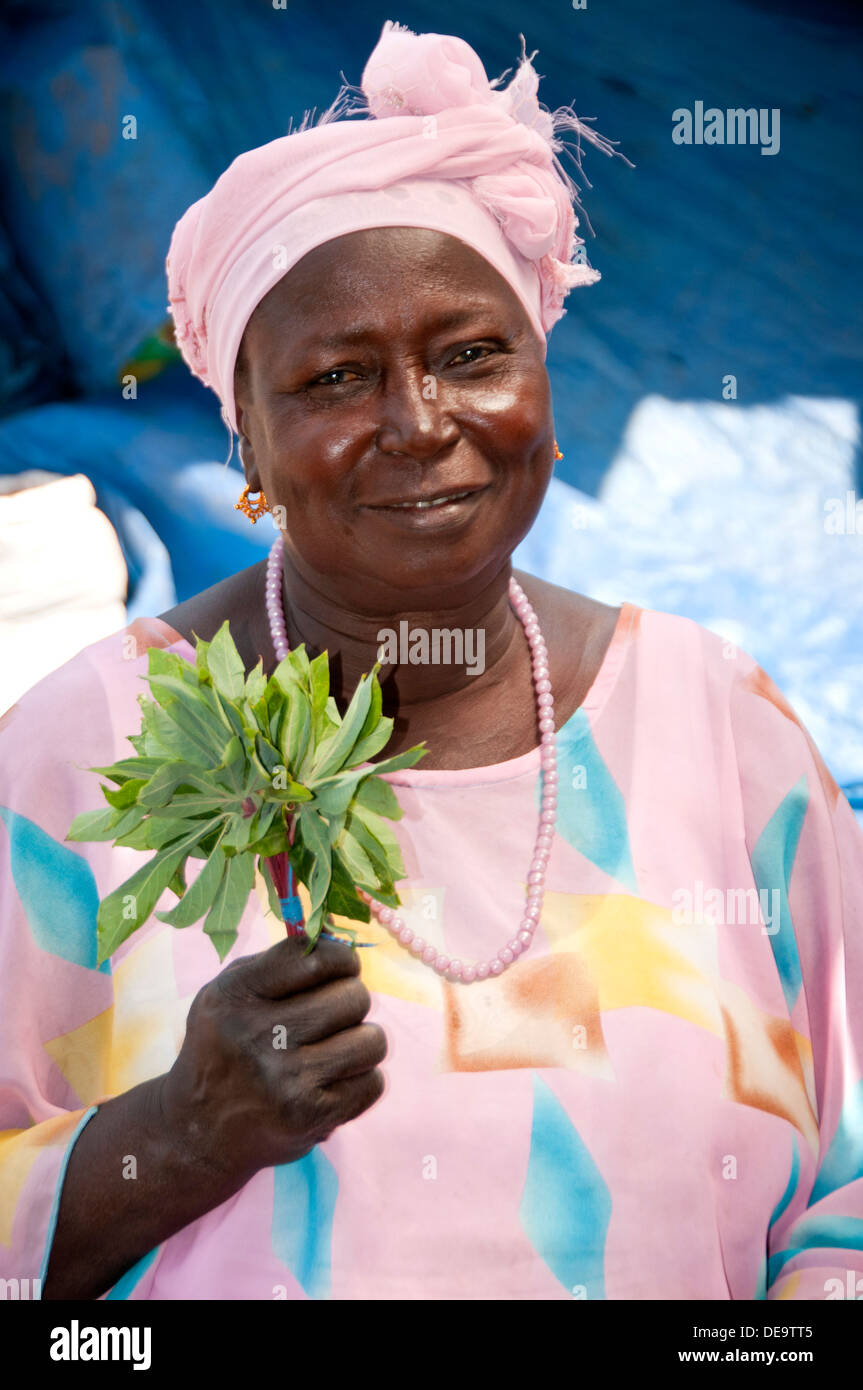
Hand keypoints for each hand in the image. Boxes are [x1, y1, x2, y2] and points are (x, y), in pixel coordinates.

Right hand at [158, 935, 385, 1186]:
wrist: (197, 1131)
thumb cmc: (224, 1048)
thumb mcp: (229, 994)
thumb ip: (280, 962)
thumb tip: (339, 937)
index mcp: (236, 995)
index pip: (316, 958)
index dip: (341, 960)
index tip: (340, 970)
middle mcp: (258, 1035)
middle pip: (353, 997)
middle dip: (349, 1003)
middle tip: (329, 1019)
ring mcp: (286, 1080)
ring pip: (372, 1040)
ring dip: (360, 1043)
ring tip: (334, 1050)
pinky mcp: (310, 1116)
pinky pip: (373, 1083)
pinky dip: (360, 1081)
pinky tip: (331, 1083)